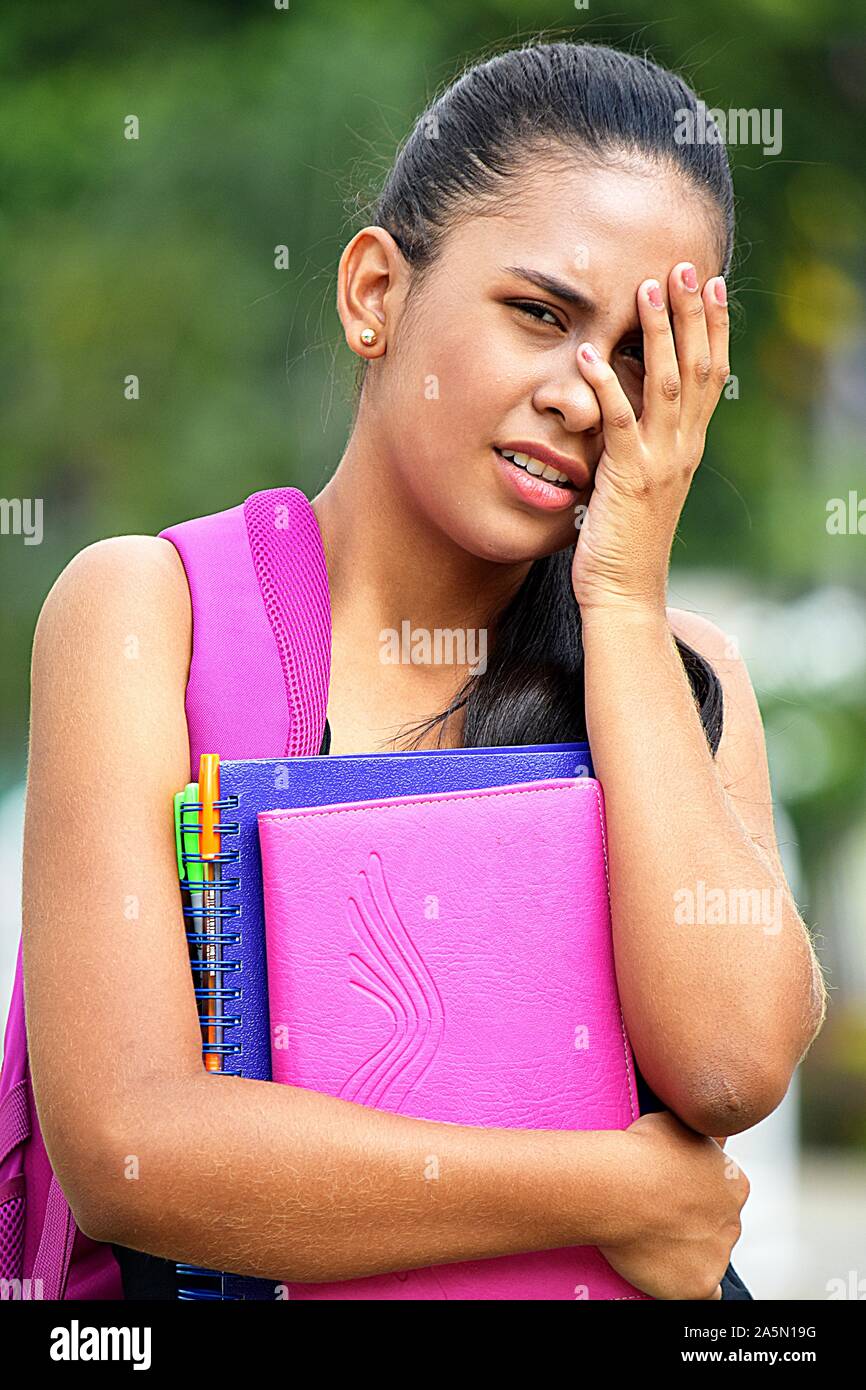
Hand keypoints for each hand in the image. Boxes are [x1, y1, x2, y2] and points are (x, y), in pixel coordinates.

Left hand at [570, 263, 729, 615]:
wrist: (624, 593)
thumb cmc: (622, 540)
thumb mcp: (637, 480)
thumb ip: (637, 440)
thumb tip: (625, 399)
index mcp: (687, 446)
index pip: (710, 374)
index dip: (712, 326)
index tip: (712, 283)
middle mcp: (681, 448)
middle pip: (697, 367)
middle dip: (693, 313)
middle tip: (687, 265)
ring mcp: (658, 462)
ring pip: (666, 384)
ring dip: (658, 333)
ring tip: (648, 288)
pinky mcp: (627, 478)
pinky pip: (619, 422)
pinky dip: (605, 386)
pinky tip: (589, 355)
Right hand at [597, 1111, 747, 1300]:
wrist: (617, 1186)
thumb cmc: (641, 1150)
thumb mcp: (679, 1124)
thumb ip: (704, 1135)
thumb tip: (718, 1128)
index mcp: (734, 1183)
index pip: (726, 1194)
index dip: (697, 1193)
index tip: (673, 1191)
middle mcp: (734, 1220)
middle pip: (718, 1226)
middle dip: (694, 1222)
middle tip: (659, 1214)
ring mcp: (718, 1256)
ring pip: (709, 1258)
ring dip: (689, 1251)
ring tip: (653, 1238)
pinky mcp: (699, 1286)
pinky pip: (706, 1294)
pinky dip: (692, 1286)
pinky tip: (673, 1274)